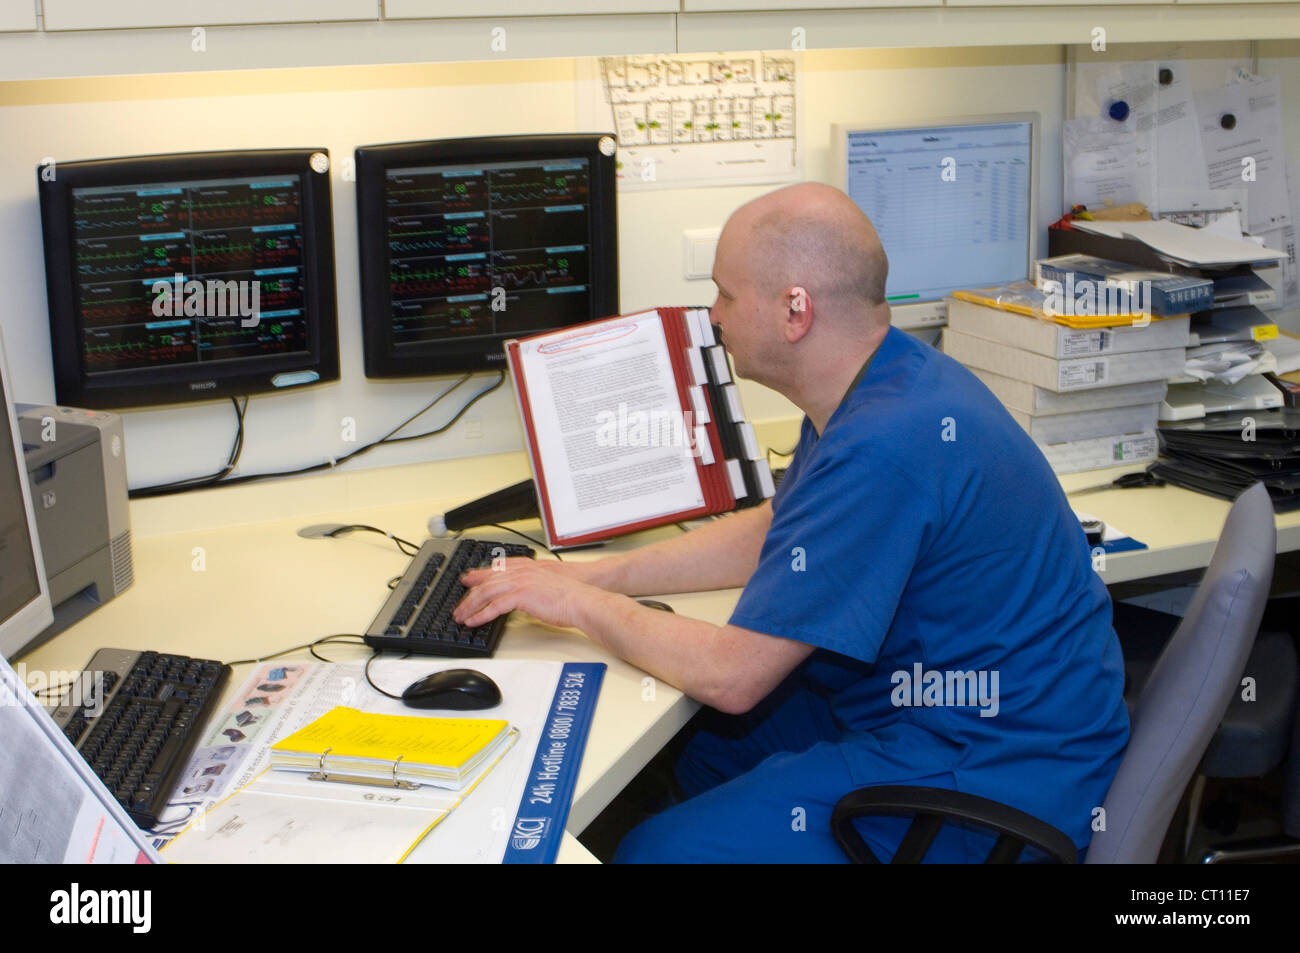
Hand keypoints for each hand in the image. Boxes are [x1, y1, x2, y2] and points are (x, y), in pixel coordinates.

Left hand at [453, 558, 606, 630]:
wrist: (581, 600)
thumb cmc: (570, 595)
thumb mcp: (547, 584)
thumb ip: (530, 585)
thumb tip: (522, 596)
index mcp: (526, 568)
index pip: (495, 569)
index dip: (478, 575)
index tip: (467, 581)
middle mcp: (521, 572)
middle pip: (486, 582)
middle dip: (469, 595)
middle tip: (458, 606)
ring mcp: (520, 582)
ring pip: (486, 593)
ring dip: (470, 606)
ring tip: (461, 617)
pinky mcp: (521, 595)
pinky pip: (494, 606)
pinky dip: (481, 615)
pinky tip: (473, 622)